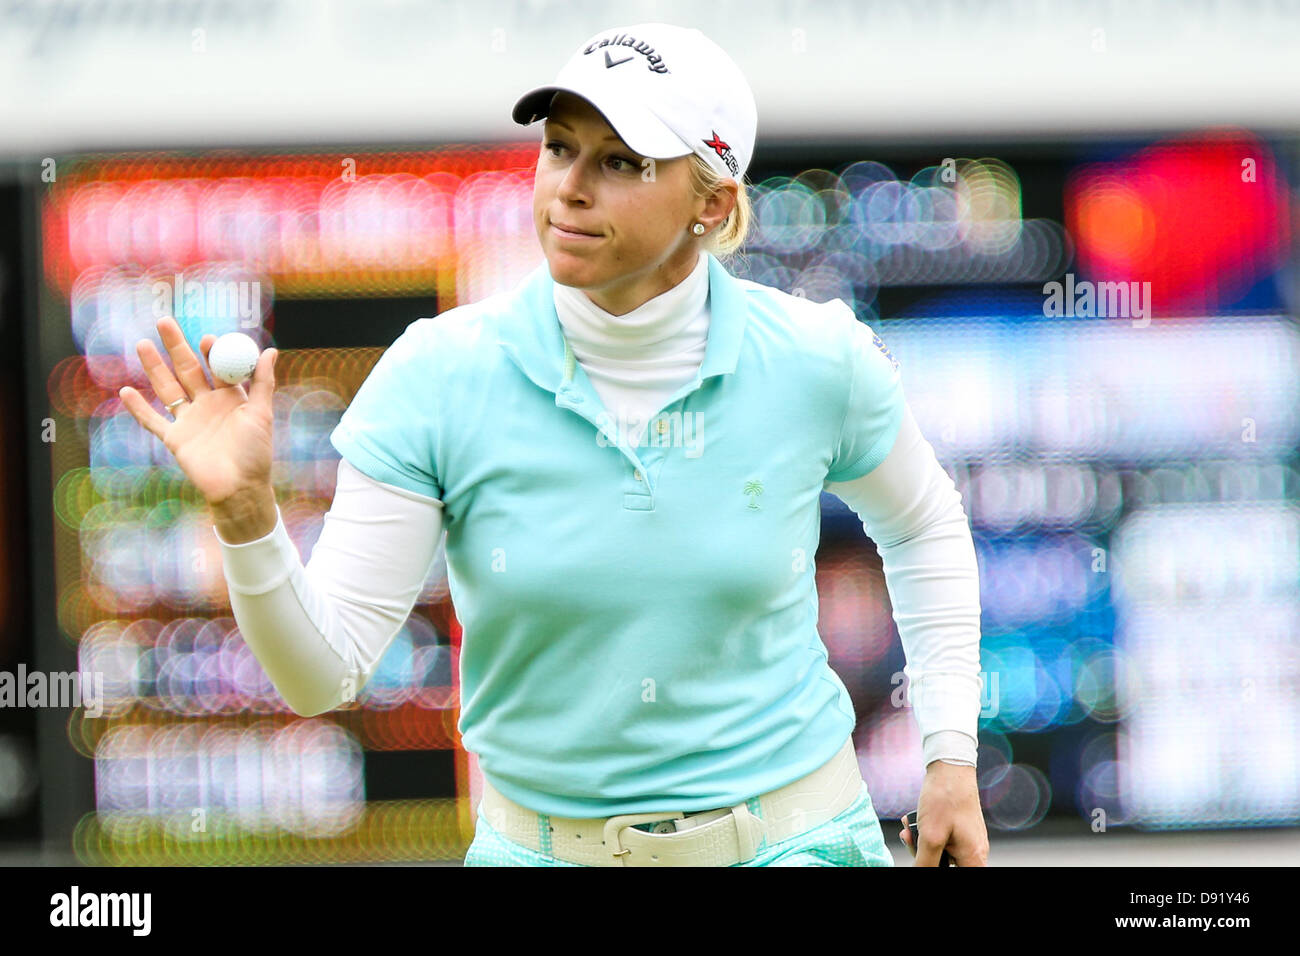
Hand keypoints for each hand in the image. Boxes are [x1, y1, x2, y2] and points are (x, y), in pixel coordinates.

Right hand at [118, 317, 278, 505]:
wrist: (238, 488)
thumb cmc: (255, 453)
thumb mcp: (261, 414)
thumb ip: (263, 383)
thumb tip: (270, 351)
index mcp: (231, 397)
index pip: (217, 367)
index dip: (211, 351)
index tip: (207, 338)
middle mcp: (207, 404)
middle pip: (187, 369)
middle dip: (175, 346)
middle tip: (164, 321)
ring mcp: (189, 420)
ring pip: (167, 387)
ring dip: (154, 367)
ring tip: (142, 344)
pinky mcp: (175, 438)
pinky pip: (153, 420)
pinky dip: (138, 408)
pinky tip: (126, 391)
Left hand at [898, 761, 987, 865]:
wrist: (950, 766)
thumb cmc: (944, 799)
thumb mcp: (930, 836)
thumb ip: (925, 862)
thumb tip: (919, 871)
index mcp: (973, 859)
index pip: (956, 876)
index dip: (937, 869)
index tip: (924, 858)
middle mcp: (974, 852)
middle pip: (946, 866)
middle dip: (923, 855)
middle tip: (909, 839)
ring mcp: (968, 839)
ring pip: (941, 851)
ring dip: (922, 842)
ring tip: (910, 827)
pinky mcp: (961, 829)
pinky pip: (942, 838)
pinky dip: (927, 831)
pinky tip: (915, 821)